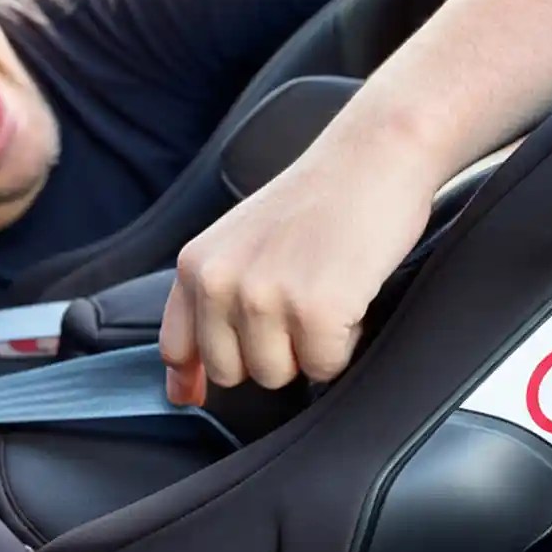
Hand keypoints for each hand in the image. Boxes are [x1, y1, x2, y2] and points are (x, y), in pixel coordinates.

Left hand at [160, 139, 438, 405]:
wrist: (374, 156)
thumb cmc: (318, 200)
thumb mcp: (241, 242)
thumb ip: (213, 301)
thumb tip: (187, 388)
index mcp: (197, 264)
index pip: (177, 346)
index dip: (193, 377)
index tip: (194, 395)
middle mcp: (221, 282)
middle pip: (233, 372)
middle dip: (270, 353)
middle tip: (298, 306)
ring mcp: (266, 297)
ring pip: (278, 374)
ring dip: (308, 349)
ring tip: (325, 296)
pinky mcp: (315, 311)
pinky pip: (324, 367)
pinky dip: (344, 343)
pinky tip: (349, 298)